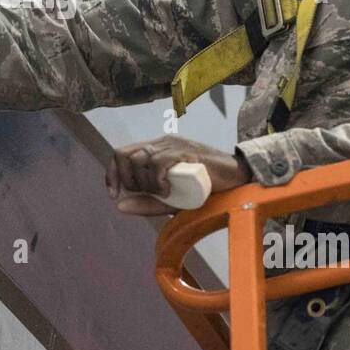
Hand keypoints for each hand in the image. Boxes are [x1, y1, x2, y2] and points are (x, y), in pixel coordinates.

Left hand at [105, 135, 250, 215]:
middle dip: (129, 180)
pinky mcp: (185, 151)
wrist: (237, 178)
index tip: (114, 194)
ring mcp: (173, 145)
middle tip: (148, 195)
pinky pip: (160, 162)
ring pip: (141, 159)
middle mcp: (161, 143)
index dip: (112, 173)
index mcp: (155, 149)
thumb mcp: (171, 200)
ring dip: (146, 182)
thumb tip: (118, 206)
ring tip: (164, 193)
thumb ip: (147, 203)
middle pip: (125, 155)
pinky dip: (158, 180)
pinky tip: (169, 190)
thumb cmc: (204, 188)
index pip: (121, 153)